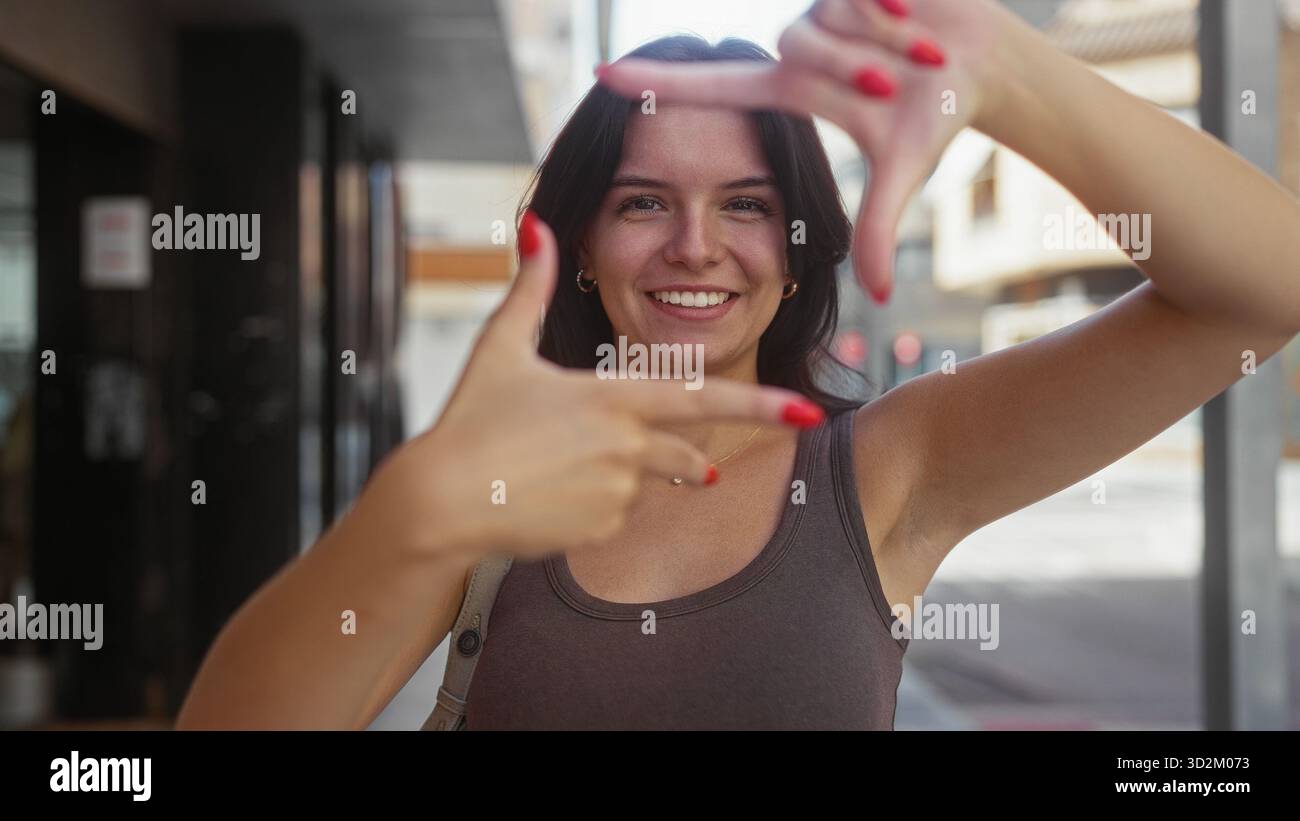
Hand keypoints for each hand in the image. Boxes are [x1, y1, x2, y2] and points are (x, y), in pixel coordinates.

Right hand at [355, 211, 824, 560]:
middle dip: (705, 455)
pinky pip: (615, 514)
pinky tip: (548, 497)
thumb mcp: (501, 346)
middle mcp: (626, 447)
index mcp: (613, 397)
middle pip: (688, 453)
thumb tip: (535, 223)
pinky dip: (595, 505)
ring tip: (557, 467)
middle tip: (717, 464)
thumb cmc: (469, 419)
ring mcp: (616, 494)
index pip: (704, 399)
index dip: (762, 406)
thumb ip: (529, 287)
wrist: (439, 502)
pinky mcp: (599, 531)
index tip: (808, 411)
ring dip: (621, 475)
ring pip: (644, 483)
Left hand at [597, 0, 1015, 302]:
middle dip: (853, 69)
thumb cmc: (935, 112)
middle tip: (893, 86)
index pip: (714, 86)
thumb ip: (879, 228)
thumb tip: (878, 298)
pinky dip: (896, 7)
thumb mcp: (903, 171)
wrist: (983, 60)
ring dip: (883, 40)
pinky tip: (916, 13)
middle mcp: (798, 45)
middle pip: (799, 49)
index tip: (602, 77)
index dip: (660, 83)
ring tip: (918, 51)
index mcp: (794, 90)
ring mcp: (822, 6)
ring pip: (831, 16)